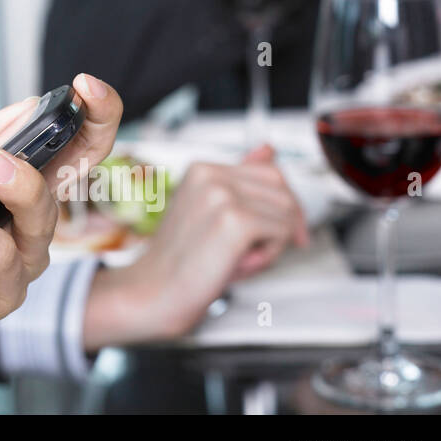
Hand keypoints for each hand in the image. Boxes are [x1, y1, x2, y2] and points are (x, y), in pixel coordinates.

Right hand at [82, 144, 307, 349]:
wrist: (154, 291)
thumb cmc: (182, 260)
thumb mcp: (212, 212)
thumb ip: (240, 181)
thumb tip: (268, 149)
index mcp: (202, 168)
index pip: (269, 171)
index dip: (284, 204)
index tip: (285, 231)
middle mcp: (210, 174)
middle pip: (282, 190)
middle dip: (283, 224)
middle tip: (260, 253)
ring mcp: (222, 195)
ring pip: (286, 211)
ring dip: (274, 241)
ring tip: (241, 257)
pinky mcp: (235, 220)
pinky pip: (282, 231)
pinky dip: (271, 254)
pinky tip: (241, 263)